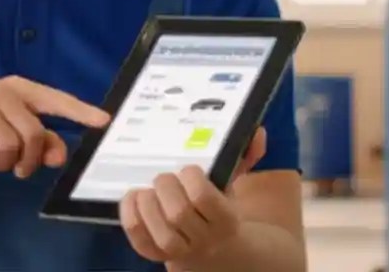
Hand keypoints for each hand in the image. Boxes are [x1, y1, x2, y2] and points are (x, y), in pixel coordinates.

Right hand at [0, 75, 110, 178]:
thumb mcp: (10, 136)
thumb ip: (40, 143)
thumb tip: (60, 155)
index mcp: (16, 88)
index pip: (54, 99)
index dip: (80, 111)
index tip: (104, 122)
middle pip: (35, 133)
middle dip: (28, 159)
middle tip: (17, 168)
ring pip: (11, 146)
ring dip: (2, 163)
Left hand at [119, 128, 266, 269]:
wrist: (216, 250)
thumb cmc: (219, 209)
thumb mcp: (232, 186)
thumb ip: (244, 158)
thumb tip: (257, 132)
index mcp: (227, 220)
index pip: (203, 197)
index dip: (190, 178)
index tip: (188, 169)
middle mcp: (205, 240)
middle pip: (178, 213)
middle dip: (165, 187)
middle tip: (164, 177)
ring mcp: (180, 252)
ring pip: (160, 233)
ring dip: (147, 204)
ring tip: (147, 189)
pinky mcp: (157, 256)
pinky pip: (140, 241)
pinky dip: (131, 217)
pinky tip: (133, 198)